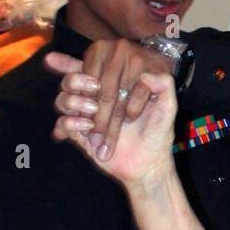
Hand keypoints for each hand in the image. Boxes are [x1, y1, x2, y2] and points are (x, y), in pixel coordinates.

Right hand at [51, 56, 178, 188]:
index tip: (99, 75)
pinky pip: (62, 123)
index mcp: (112, 84)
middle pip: (72, 79)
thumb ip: (164, 85)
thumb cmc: (159, 133)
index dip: (87, 66)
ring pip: (62, 98)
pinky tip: (87, 127)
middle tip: (96, 88)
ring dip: (74, 101)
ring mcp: (85, 115)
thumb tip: (145, 73)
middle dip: (81, 84)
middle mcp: (95, 97)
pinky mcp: (78, 134)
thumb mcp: (168, 107)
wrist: (149, 164)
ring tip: (93, 109)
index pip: (91, 65)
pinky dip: (70, 123)